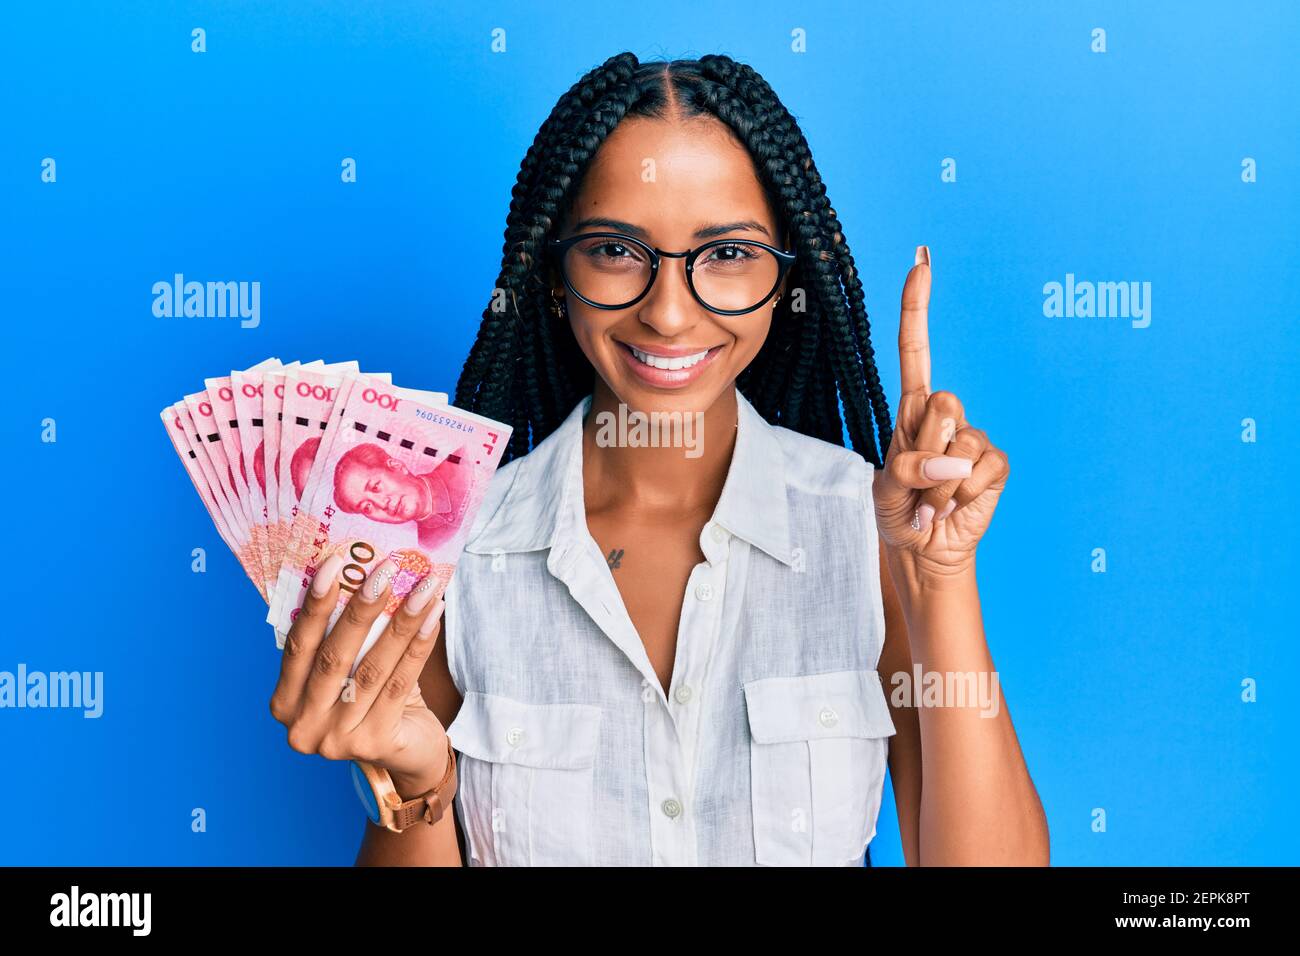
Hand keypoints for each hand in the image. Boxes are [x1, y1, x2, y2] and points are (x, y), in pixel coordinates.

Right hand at [269, 553, 448, 794]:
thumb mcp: (348, 673)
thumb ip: (343, 639)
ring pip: (372, 668)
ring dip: (401, 622)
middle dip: (361, 608)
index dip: (314, 603)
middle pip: (334, 656)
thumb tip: (363, 573)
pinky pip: (400, 684)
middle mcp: (303, 725)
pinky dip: (418, 646)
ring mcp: (337, 739)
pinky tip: (432, 617)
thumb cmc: (372, 702)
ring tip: (423, 587)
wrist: (408, 753)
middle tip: (384, 568)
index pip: (296, 646)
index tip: (333, 562)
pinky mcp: (374, 743)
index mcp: (285, 702)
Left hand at [873, 246, 1010, 580]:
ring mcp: (972, 440)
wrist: (922, 549)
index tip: (921, 262)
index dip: (918, 307)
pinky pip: (984, 469)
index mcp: (911, 411)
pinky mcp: (994, 465)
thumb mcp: (886, 487)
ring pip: (963, 442)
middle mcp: (944, 417)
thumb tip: (953, 461)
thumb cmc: (898, 511)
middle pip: (945, 402)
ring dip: (938, 484)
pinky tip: (950, 508)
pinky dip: (962, 496)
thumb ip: (909, 467)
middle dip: (926, 447)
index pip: (915, 349)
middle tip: (916, 481)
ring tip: (929, 501)